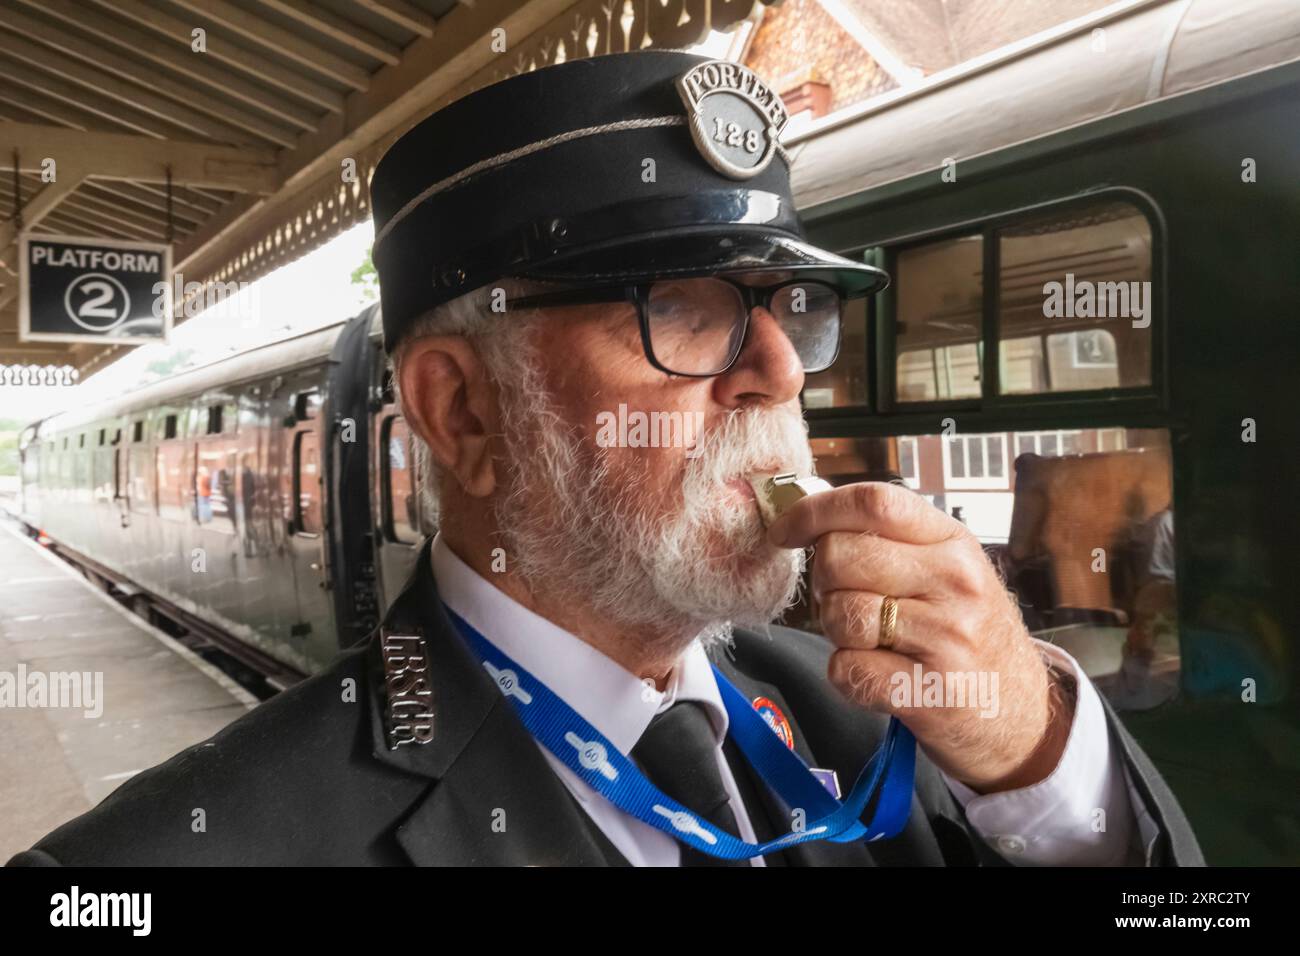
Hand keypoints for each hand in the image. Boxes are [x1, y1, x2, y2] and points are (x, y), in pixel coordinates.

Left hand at [768, 481, 1073, 792]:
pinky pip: (847, 670)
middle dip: (825, 581)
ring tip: (874, 641)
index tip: (784, 531)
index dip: (813, 510)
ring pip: (840, 614)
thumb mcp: (948, 569)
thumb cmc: (969, 634)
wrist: (1024, 713)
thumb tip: (808, 516)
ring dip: (837, 632)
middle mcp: (956, 581)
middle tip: (850, 601)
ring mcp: (947, 638)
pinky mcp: (930, 692)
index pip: (873, 501)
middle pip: (841, 556)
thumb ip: (890, 539)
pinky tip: (879, 675)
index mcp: (953, 541)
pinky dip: (847, 675)